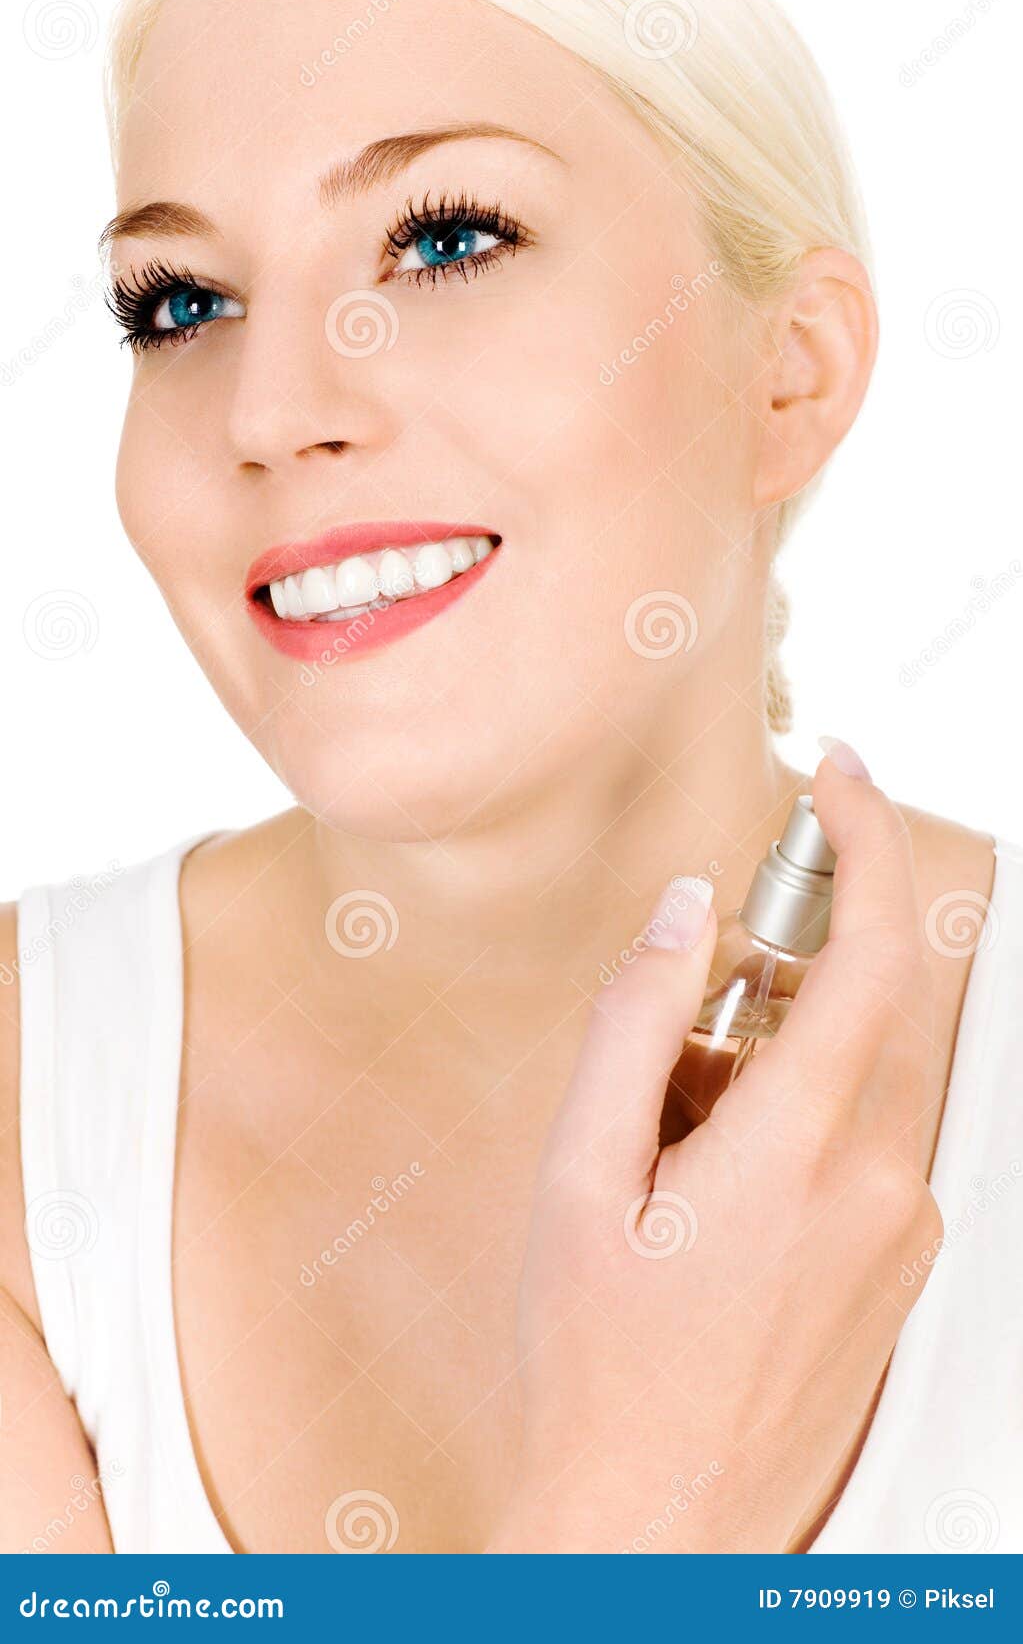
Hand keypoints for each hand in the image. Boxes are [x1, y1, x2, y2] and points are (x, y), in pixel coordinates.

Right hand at [488, 751, 940, 1552]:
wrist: (652, 1530)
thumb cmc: (600, 1366)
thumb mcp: (578, 1178)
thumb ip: (634, 1020)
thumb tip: (682, 912)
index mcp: (803, 1150)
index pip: (873, 950)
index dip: (865, 838)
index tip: (837, 774)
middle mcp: (884, 1184)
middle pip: (871, 1003)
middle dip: (788, 966)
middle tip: (688, 1016)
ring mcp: (905, 1232)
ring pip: (865, 1074)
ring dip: (777, 1060)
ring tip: (669, 1151)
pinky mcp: (904, 1266)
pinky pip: (871, 1141)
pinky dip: (800, 1120)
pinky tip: (711, 1196)